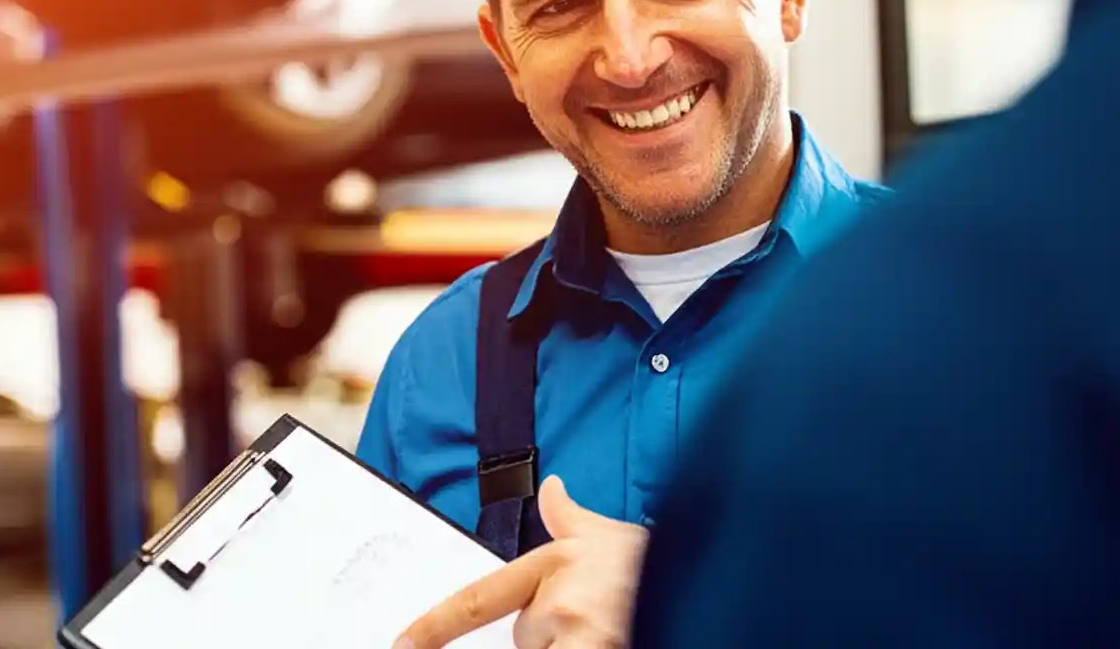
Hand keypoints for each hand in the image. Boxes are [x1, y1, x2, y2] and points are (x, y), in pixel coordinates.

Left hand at [394, 476, 648, 648]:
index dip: (435, 626)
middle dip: (559, 635)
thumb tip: (551, 486)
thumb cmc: (669, 563)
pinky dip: (586, 643)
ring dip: (578, 642)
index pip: (480, 598)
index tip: (401, 645)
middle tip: (608, 617)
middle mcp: (562, 600)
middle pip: (527, 638)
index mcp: (559, 562)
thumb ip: (572, 516)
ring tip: (617, 620)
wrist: (718, 580)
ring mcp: (582, 634)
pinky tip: (613, 626)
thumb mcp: (617, 534)